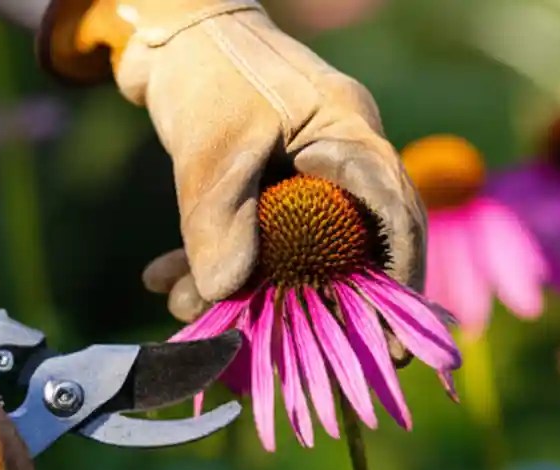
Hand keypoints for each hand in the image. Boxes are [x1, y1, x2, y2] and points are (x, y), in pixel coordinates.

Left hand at [41, 1, 425, 311]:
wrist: (166, 32)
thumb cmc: (205, 72)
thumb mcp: (212, 150)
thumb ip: (218, 221)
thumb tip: (223, 294)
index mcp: (351, 137)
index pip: (396, 219)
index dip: (396, 285)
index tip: (384, 344)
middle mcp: (337, 159)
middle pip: (341, 247)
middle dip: (298, 300)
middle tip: (271, 346)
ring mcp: (301, 170)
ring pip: (286, 248)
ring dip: (238, 283)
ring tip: (184, 306)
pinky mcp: (264, 181)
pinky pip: (252, 234)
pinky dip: (213, 258)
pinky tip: (163, 278)